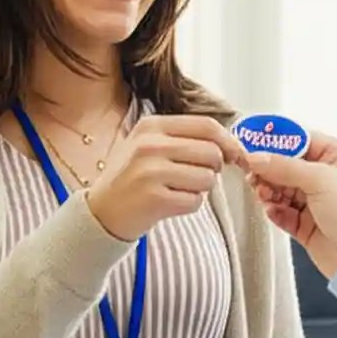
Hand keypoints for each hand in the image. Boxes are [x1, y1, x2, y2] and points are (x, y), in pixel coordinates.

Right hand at [87, 115, 246, 240]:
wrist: (100, 212)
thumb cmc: (131, 178)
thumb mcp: (148, 145)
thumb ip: (183, 139)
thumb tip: (230, 145)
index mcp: (152, 126)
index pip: (207, 126)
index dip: (229, 141)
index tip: (236, 155)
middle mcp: (150, 145)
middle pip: (211, 152)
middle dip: (213, 168)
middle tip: (196, 177)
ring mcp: (151, 171)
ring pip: (207, 178)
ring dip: (200, 189)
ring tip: (177, 189)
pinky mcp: (154, 198)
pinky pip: (195, 201)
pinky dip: (189, 205)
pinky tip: (170, 203)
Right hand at [246, 131, 336, 277]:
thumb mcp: (322, 180)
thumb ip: (285, 166)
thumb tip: (255, 156)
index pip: (302, 140)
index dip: (276, 141)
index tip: (251, 142)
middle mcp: (329, 177)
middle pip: (288, 165)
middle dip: (269, 169)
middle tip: (252, 172)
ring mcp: (317, 202)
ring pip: (282, 188)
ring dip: (269, 190)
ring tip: (263, 194)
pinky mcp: (307, 225)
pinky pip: (283, 212)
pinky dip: (274, 210)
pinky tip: (272, 210)